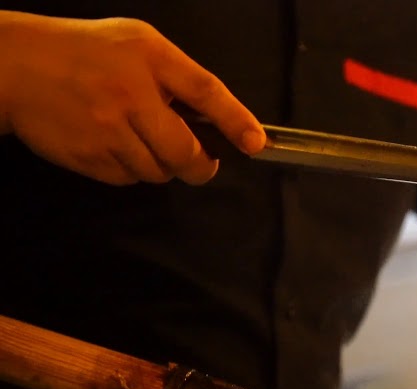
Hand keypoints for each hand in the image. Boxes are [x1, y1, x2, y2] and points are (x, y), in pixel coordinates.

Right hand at [0, 11, 265, 185]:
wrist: (13, 66)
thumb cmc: (84, 52)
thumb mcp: (136, 44)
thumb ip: (176, 76)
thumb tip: (215, 119)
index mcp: (148, 57)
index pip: (205, 92)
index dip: (236, 121)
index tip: (255, 143)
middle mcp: (130, 94)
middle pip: (185, 153)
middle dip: (200, 165)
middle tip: (201, 160)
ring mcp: (107, 129)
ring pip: (158, 172)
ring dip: (160, 165)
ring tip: (139, 138)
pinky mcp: (89, 156)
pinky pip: (128, 179)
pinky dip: (130, 170)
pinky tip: (113, 145)